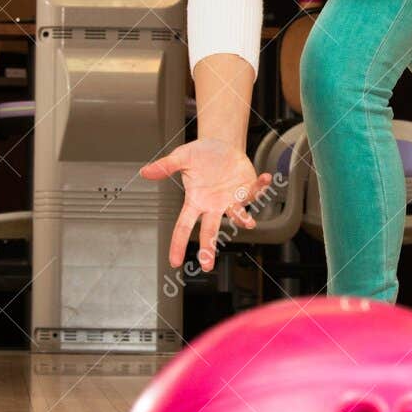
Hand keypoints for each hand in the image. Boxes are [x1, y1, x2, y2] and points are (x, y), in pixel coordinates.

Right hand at [138, 137, 271, 270]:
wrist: (221, 146)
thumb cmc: (200, 155)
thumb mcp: (181, 158)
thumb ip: (165, 166)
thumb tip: (144, 172)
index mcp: (195, 202)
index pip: (183, 226)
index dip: (178, 244)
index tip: (174, 262)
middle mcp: (214, 206)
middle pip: (210, 230)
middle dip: (208, 247)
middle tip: (207, 265)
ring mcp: (231, 200)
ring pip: (237, 215)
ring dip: (242, 218)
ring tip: (248, 222)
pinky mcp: (247, 190)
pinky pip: (255, 191)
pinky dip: (261, 186)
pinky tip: (267, 178)